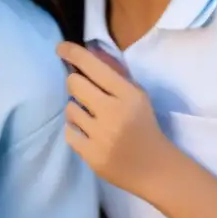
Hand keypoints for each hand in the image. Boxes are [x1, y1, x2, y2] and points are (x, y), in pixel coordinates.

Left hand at [58, 42, 173, 195]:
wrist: (156, 169)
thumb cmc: (144, 125)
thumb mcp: (136, 95)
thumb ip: (113, 73)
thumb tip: (88, 51)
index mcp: (128, 95)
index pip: (94, 66)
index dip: (73, 53)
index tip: (60, 48)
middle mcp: (113, 112)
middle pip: (74, 83)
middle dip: (76, 84)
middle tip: (86, 93)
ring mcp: (101, 136)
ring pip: (69, 108)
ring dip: (77, 110)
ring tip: (92, 119)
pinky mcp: (92, 155)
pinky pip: (68, 131)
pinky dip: (76, 130)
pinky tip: (90, 134)